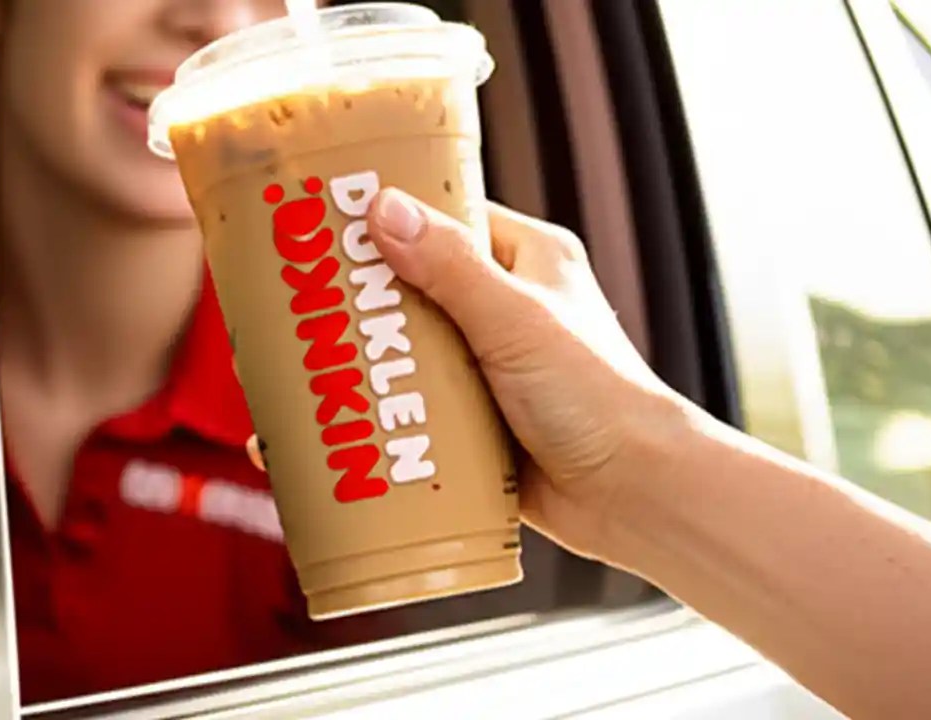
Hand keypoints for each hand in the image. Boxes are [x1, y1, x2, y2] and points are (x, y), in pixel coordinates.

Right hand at [252, 189, 695, 560]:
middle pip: (412, 289)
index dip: (387, 218)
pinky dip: (380, 417)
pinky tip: (338, 427)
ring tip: (301, 369)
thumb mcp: (515, 318)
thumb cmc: (598, 396)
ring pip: (407, 355)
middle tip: (297, 304)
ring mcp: (488, 370)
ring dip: (363, 365)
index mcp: (527, 261)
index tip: (328, 222)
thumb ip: (450, 266)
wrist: (633, 495)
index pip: (444, 218)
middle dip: (358, 302)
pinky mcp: (476, 426)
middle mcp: (506, 311)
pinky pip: (414, 412)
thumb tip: (384, 210)